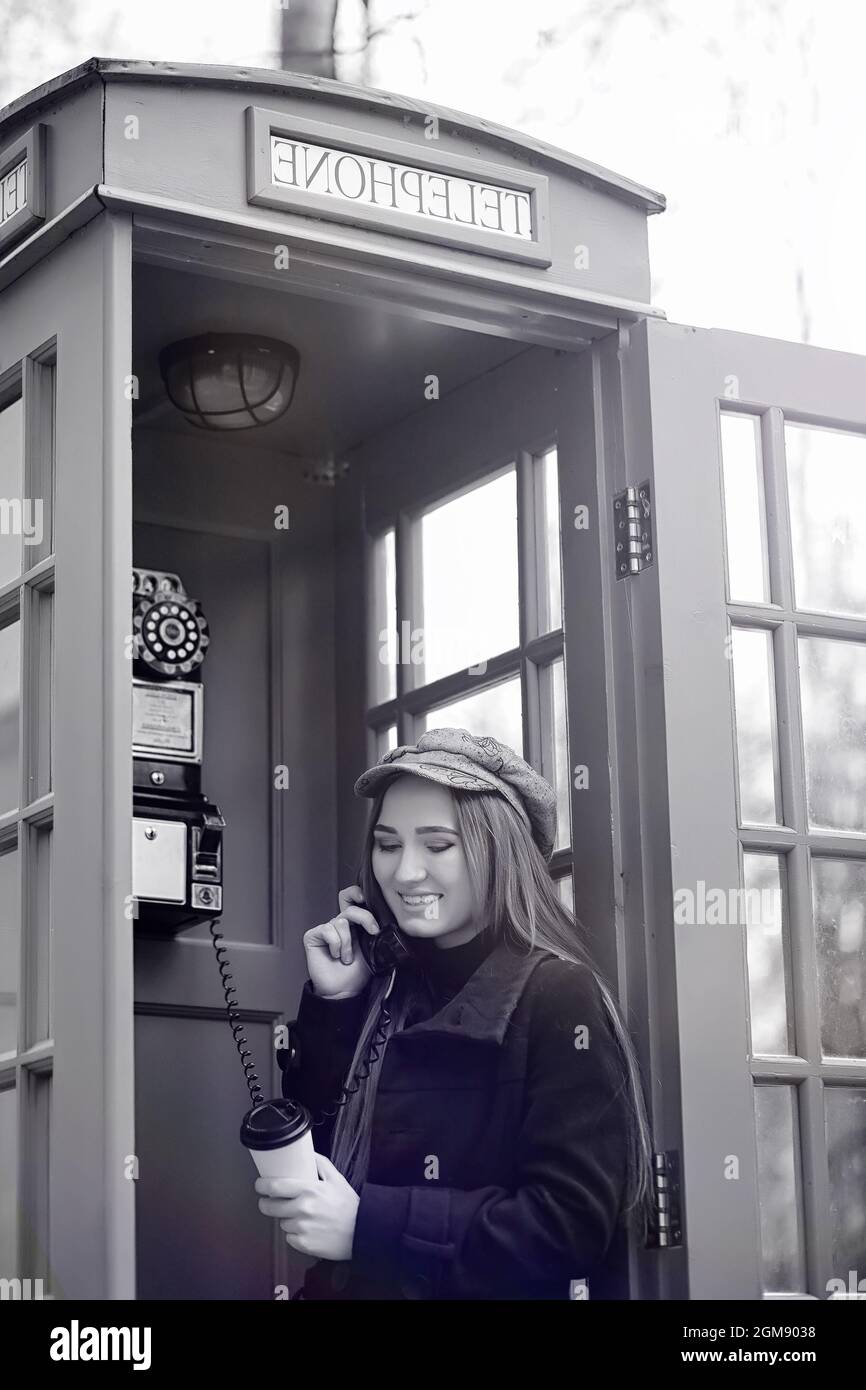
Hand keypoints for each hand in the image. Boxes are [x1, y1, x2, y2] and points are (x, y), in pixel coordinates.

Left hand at [256, 1153, 359, 1260]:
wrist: (361, 1232)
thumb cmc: (349, 1206)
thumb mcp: (336, 1178)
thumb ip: (319, 1163)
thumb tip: (306, 1153)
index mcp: (309, 1190)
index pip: (275, 1186)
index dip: (262, 1185)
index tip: (260, 1184)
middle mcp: (303, 1209)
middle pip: (270, 1206)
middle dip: (267, 1203)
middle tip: (272, 1201)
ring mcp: (302, 1228)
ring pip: (281, 1222)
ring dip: (287, 1219)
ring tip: (302, 1216)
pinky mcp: (303, 1244)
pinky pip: (289, 1237)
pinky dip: (295, 1234)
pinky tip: (307, 1229)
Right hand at [302, 884, 380, 998]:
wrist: (343, 990)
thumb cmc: (357, 972)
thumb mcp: (373, 949)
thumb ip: (375, 933)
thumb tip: (387, 921)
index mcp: (354, 924)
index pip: (352, 898)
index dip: (356, 893)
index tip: (366, 899)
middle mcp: (340, 924)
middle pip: (350, 907)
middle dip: (364, 917)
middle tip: (373, 932)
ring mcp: (326, 929)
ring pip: (340, 921)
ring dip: (348, 943)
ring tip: (346, 958)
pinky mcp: (313, 936)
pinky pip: (327, 930)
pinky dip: (335, 944)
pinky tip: (335, 955)